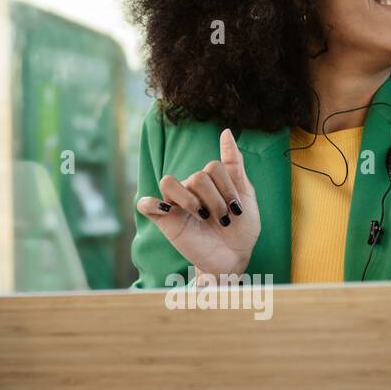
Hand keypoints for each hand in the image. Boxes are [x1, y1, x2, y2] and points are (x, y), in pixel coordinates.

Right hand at [136, 128, 260, 277]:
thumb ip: (235, 164)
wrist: (234, 258)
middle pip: (197, 176)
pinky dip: (152, 203)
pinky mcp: (165, 221)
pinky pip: (146, 204)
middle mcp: (191, 188)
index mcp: (209, 181)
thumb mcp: (245, 194)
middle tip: (224, 219)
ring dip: (191, 201)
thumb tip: (225, 132)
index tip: (238, 209)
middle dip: (216, 199)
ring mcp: (176, 204)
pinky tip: (169, 210)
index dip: (228, 186)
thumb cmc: (241, 228)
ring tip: (204, 217)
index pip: (213, 166)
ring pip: (170, 182)